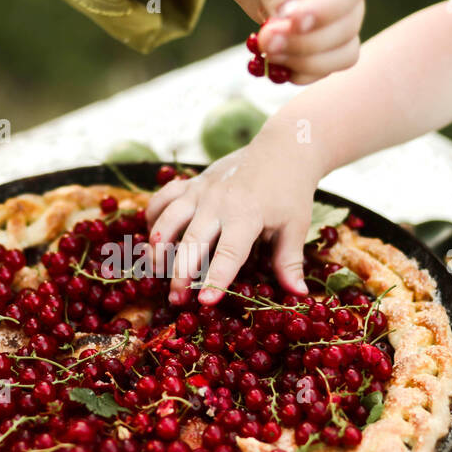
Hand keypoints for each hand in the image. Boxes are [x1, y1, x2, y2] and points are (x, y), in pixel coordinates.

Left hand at [121, 0, 365, 84]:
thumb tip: (291, 23)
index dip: (324, 12)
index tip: (288, 21)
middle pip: (347, 29)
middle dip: (306, 42)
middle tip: (265, 40)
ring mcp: (333, 14)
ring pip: (341, 54)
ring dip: (305, 63)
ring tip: (267, 51)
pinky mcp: (315, 36)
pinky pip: (322, 66)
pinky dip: (298, 72)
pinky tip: (272, 65)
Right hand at [146, 134, 323, 305]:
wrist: (282, 149)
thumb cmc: (290, 192)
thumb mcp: (295, 227)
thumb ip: (289, 262)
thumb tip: (298, 294)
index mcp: (247, 215)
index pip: (229, 253)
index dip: (216, 279)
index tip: (205, 302)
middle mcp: (218, 202)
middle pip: (192, 242)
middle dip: (180, 274)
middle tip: (176, 301)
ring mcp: (201, 190)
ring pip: (168, 219)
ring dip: (158, 248)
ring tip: (155, 273)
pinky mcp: (191, 182)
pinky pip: (162, 199)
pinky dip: (153, 218)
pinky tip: (152, 238)